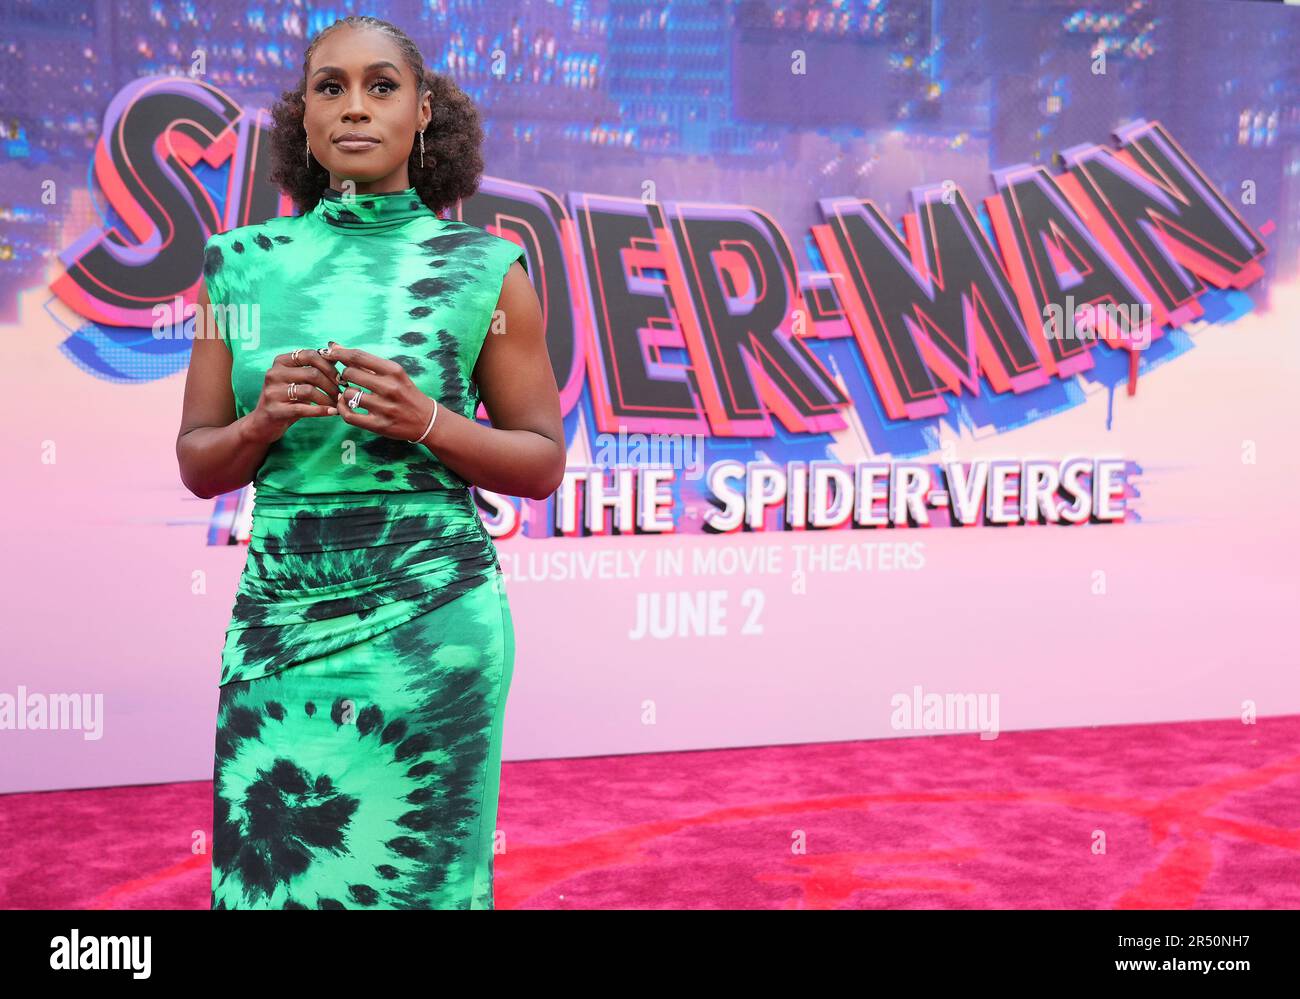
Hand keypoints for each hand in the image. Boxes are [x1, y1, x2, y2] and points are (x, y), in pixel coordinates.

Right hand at [247, 348, 340, 443]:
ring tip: (337, 404)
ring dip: (328, 399)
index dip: (330, 367)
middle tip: (341, 394)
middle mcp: (274, 373)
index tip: (341, 379)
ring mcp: (272, 392)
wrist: (263, 423)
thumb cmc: (288, 398)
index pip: (311, 355)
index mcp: (281, 361)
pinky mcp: (274, 410)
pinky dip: (322, 411)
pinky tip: (332, 412)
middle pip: (312, 373)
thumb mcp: (299, 379)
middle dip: (332, 385)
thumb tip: (337, 349)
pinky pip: (303, 409)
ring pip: (309, 391)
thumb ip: (316, 365)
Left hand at [324, 342, 439, 444]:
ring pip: (348, 394)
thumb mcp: (392, 373)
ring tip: (350, 394)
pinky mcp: (379, 425)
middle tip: (347, 379)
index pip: (358, 356)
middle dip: (343, 375)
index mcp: (393, 371)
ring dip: (344, 393)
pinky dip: (342, 409)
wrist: (426, 420)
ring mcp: (385, 408)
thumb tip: (334, 346)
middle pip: (350, 373)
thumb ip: (365, 361)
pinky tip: (344, 405)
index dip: (339, 353)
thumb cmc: (405, 392)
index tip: (329, 353)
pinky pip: (349, 416)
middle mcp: (390, 388)